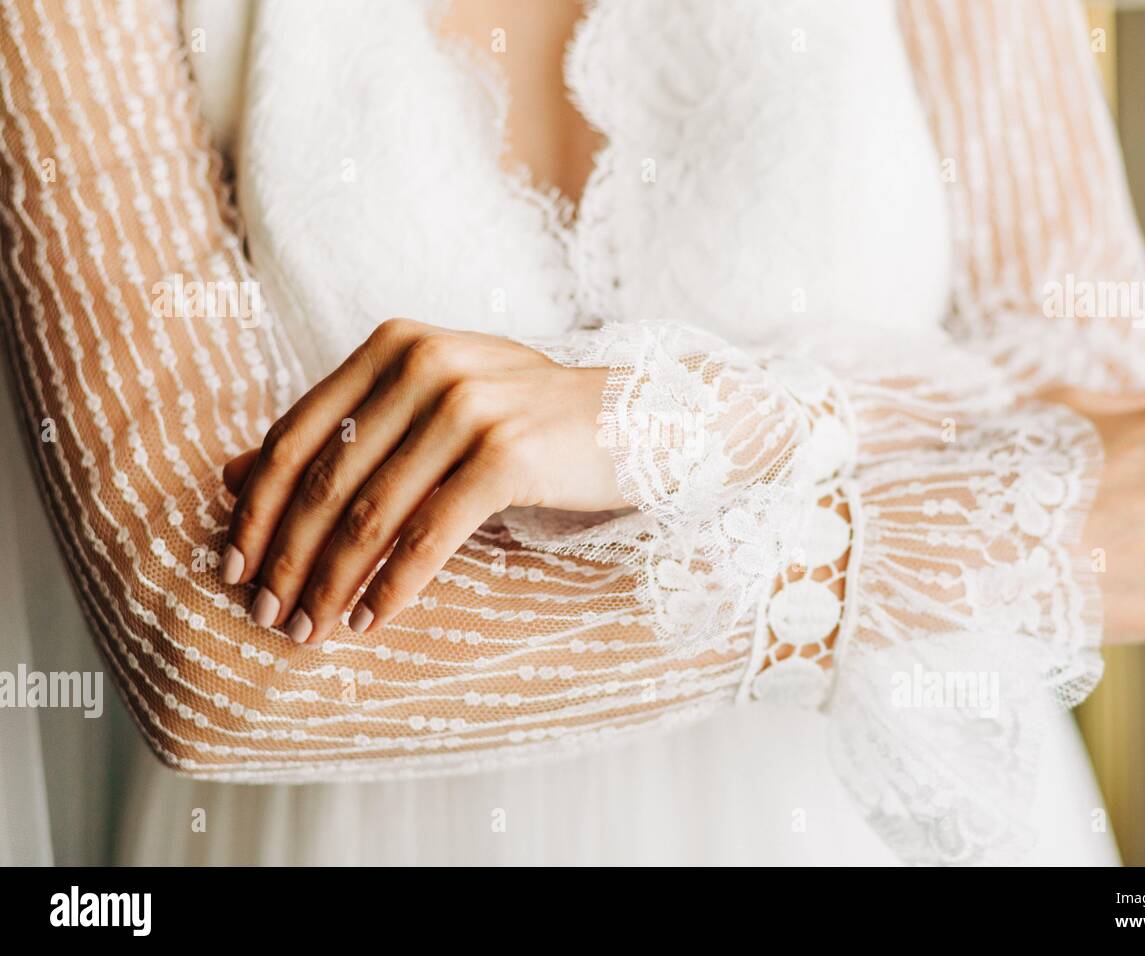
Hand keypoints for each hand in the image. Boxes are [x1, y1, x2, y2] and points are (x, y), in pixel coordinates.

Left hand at [219, 319, 623, 643]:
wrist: (641, 418)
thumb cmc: (528, 420)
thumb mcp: (428, 409)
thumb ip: (340, 432)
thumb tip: (229, 475)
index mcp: (393, 345)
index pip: (296, 434)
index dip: (256, 507)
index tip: (234, 565)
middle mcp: (425, 363)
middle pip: (326, 478)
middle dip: (286, 556)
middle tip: (265, 614)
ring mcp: (468, 405)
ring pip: (372, 512)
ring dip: (331, 582)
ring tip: (310, 629)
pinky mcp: (508, 453)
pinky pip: (431, 534)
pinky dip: (396, 584)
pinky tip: (372, 619)